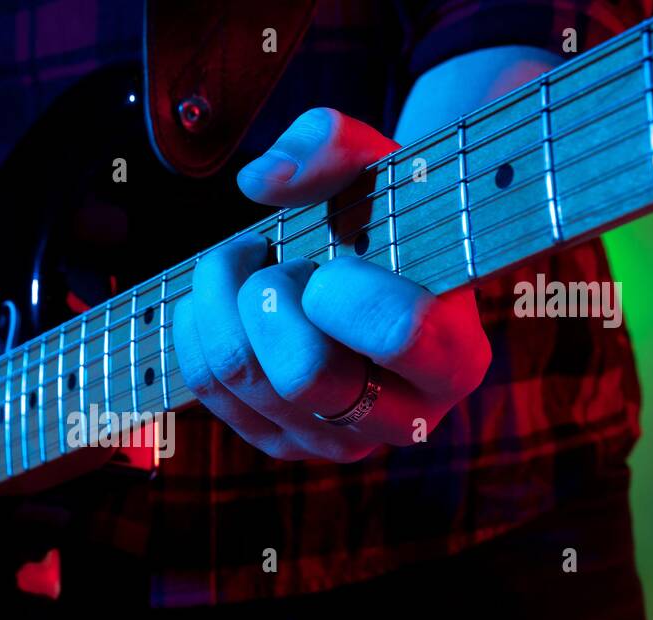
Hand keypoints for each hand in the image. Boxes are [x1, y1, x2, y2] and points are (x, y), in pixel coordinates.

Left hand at [172, 108, 490, 461]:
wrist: (370, 269)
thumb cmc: (384, 217)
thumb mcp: (379, 163)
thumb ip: (333, 144)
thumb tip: (260, 180)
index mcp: (454, 360)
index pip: (398, 332)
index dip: (345, 284)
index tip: (336, 259)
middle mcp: (403, 420)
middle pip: (304, 373)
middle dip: (270, 292)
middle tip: (281, 261)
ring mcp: (336, 442)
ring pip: (243, 377)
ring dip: (223, 298)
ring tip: (251, 267)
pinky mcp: (278, 442)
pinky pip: (206, 387)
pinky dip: (198, 324)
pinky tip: (222, 297)